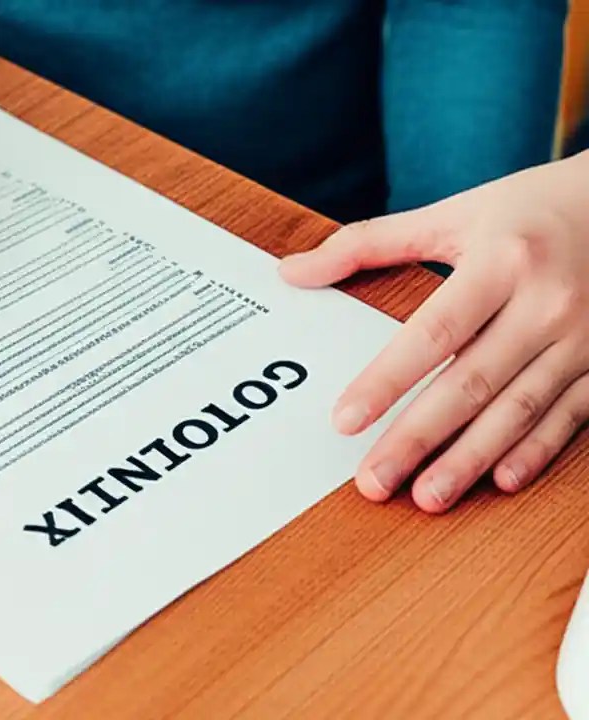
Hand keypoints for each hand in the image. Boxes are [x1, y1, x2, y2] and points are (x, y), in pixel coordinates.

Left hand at [279, 151, 588, 512]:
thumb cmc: (531, 210)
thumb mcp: (453, 213)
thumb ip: (368, 243)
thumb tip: (292, 272)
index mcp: (500, 262)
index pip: (433, 332)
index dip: (388, 379)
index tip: (346, 418)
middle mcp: (546, 303)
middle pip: (470, 383)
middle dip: (417, 438)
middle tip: (373, 480)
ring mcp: (583, 338)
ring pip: (518, 410)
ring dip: (470, 458)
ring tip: (426, 496)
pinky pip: (571, 416)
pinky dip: (536, 451)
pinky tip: (500, 480)